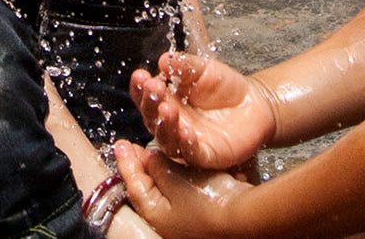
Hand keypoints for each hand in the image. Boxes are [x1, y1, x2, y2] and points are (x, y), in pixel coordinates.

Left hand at [113, 141, 254, 238]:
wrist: (244, 217)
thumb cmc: (208, 202)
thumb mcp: (176, 181)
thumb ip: (158, 168)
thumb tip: (148, 158)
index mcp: (155, 215)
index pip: (134, 185)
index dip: (126, 163)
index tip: (121, 144)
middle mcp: (167, 221)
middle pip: (149, 188)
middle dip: (142, 166)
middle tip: (133, 146)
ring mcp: (186, 219)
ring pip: (167, 188)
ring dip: (162, 169)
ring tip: (156, 151)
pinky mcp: (204, 212)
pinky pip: (187, 190)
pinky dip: (181, 176)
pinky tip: (183, 163)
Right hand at [130, 51, 273, 170]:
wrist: (257, 103)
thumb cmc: (226, 86)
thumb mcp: (205, 69)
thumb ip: (185, 66)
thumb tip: (163, 60)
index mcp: (168, 101)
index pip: (147, 97)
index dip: (140, 88)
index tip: (140, 75)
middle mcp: (173, 124)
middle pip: (152, 119)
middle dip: (150, 103)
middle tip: (153, 87)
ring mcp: (187, 141)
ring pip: (167, 139)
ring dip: (164, 124)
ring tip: (166, 108)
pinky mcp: (205, 155)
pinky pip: (191, 153)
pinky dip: (186, 143)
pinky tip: (185, 130)